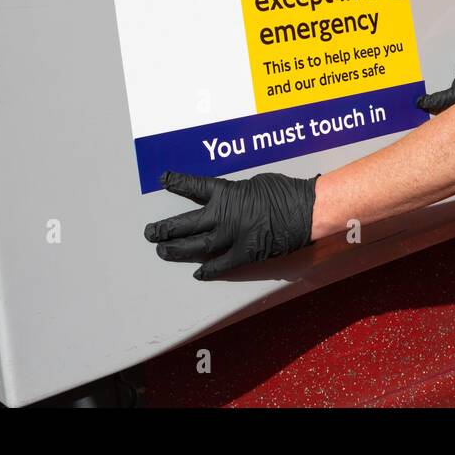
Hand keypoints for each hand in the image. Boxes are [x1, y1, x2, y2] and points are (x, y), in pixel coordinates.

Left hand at [144, 170, 317, 279]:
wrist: (305, 210)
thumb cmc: (284, 191)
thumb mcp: (255, 183)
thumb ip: (236, 193)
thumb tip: (229, 200)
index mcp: (226, 192)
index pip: (194, 187)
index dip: (177, 182)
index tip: (163, 179)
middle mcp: (224, 215)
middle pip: (187, 223)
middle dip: (166, 228)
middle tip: (150, 232)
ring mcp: (233, 236)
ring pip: (198, 246)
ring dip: (178, 249)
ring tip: (162, 251)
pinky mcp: (245, 253)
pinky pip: (222, 265)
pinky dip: (208, 270)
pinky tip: (197, 274)